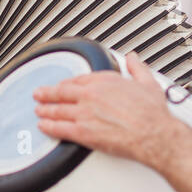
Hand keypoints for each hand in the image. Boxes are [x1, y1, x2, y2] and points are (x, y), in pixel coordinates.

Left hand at [34, 52, 174, 165]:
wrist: (154, 134)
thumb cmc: (152, 113)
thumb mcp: (147, 82)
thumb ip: (137, 68)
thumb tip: (133, 58)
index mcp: (104, 81)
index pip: (78, 79)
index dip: (67, 83)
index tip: (62, 85)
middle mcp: (91, 96)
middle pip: (62, 93)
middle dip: (47, 94)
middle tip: (39, 94)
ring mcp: (85, 114)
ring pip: (58, 110)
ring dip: (45, 110)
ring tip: (38, 110)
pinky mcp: (83, 132)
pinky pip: (60, 129)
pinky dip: (49, 127)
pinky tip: (43, 126)